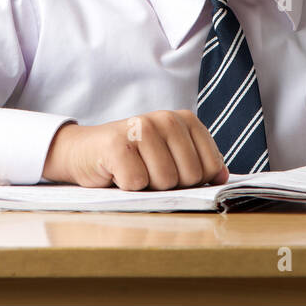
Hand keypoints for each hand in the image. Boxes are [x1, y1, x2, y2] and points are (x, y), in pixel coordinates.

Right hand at [41, 110, 229, 189]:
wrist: (82, 152)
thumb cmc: (131, 159)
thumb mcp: (169, 157)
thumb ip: (198, 164)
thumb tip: (223, 178)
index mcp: (183, 120)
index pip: (210, 167)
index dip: (192, 181)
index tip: (171, 173)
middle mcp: (165, 118)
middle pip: (189, 176)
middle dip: (168, 185)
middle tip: (147, 172)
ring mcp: (140, 128)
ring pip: (164, 181)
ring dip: (146, 187)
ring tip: (132, 171)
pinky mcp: (117, 144)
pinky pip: (136, 182)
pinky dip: (125, 187)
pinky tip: (116, 173)